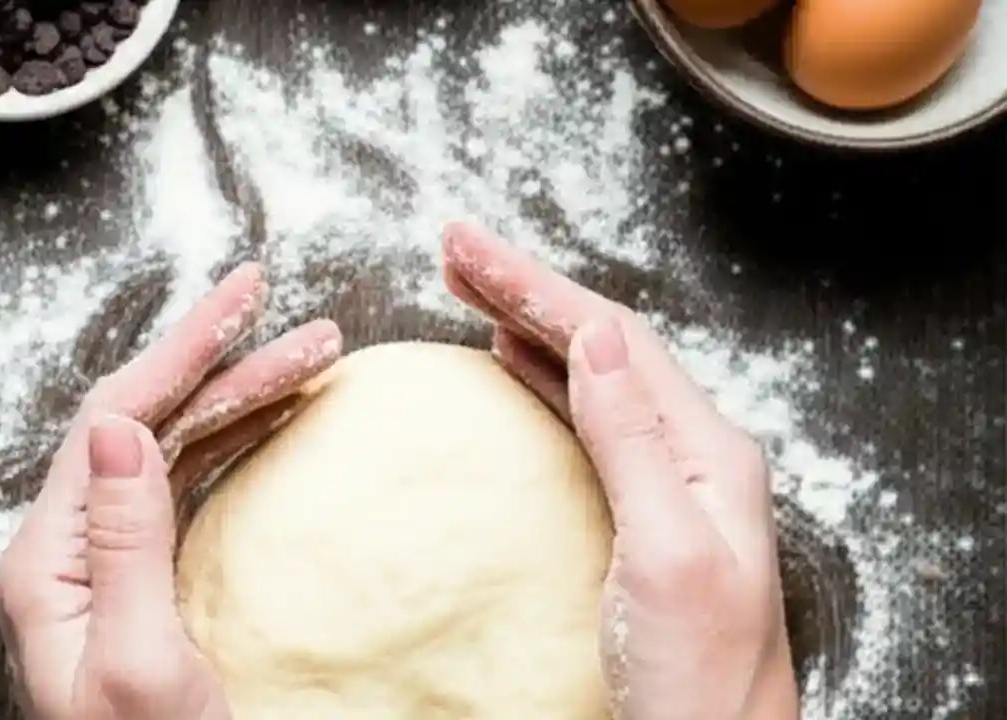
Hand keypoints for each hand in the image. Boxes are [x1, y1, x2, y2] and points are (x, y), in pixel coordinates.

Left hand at [0, 264, 342, 719]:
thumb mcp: (138, 661)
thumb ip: (125, 541)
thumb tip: (116, 422)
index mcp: (50, 559)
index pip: (117, 419)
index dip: (183, 349)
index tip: (246, 299)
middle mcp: (73, 551)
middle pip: (154, 424)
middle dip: (231, 365)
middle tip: (307, 327)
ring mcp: (110, 567)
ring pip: (180, 451)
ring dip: (245, 399)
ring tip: (314, 362)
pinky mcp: (149, 586)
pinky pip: (193, 491)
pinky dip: (240, 446)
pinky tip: (276, 424)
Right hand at [442, 223, 797, 719]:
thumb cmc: (698, 674)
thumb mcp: (668, 555)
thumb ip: (634, 443)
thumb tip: (598, 336)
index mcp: (708, 450)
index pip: (612, 339)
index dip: (536, 286)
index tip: (468, 249)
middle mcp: (692, 451)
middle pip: (600, 343)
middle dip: (525, 289)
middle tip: (455, 248)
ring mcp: (667, 479)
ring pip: (589, 374)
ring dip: (527, 323)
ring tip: (472, 286)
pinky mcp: (637, 510)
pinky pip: (584, 419)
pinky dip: (539, 377)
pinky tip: (513, 363)